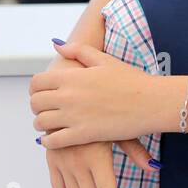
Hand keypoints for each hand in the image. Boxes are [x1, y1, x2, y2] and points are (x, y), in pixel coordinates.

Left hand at [30, 41, 168, 144]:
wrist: (151, 102)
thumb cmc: (132, 80)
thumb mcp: (104, 60)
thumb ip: (79, 50)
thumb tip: (58, 46)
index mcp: (71, 76)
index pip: (37, 82)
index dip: (36, 88)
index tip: (42, 93)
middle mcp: (68, 95)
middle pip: (35, 102)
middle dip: (37, 106)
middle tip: (45, 109)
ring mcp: (74, 116)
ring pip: (40, 123)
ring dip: (41, 124)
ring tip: (49, 125)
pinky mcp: (83, 135)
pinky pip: (53, 141)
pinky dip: (48, 142)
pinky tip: (53, 140)